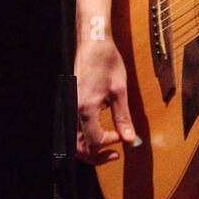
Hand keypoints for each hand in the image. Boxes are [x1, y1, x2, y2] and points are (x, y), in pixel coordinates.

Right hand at [74, 37, 137, 164]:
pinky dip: (83, 137)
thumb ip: (122, 117)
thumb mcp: (119, 90)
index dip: (110, 144)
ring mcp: (69, 105)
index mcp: (85, 107)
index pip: (95, 141)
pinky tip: (97, 132)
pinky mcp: (70, 102)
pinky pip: (72, 128)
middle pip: (78, 146)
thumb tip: (129, 138)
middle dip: (96, 155)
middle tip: (114, 154)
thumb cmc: (106, 61)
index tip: (124, 137)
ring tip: (107, 145)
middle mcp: (73, 109)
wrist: (93, 42)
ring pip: (73, 140)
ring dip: (89, 148)